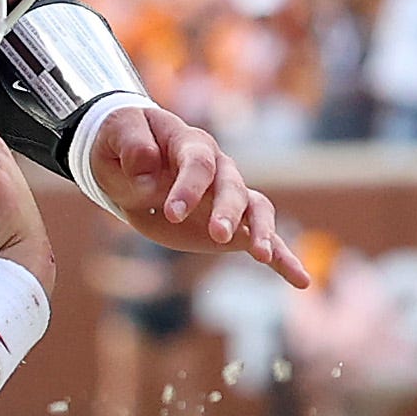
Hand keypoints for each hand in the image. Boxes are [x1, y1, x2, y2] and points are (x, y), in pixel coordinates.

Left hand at [83, 102, 308, 285]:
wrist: (125, 168)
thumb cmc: (121, 145)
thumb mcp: (116, 135)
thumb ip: (131, 145)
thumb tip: (147, 168)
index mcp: (190, 143)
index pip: (198, 163)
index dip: (189, 187)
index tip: (172, 213)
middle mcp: (218, 168)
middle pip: (233, 188)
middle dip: (228, 211)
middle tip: (217, 235)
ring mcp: (228, 197)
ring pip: (256, 209)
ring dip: (262, 231)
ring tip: (263, 256)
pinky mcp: (232, 226)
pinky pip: (262, 238)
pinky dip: (282, 258)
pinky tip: (300, 280)